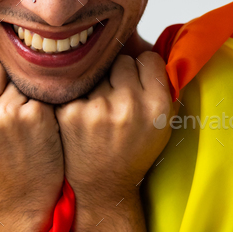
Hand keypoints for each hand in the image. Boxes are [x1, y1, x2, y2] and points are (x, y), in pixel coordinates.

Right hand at [0, 58, 64, 231]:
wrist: (22, 197)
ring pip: (18, 76)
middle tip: (6, 114)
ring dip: (23, 91)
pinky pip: (40, 88)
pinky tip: (40, 124)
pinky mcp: (36, 114)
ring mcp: (7, 112)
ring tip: (22, 121)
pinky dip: (42, 101)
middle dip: (2, 84)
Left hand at [55, 52, 171, 206]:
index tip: (138, 83)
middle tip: (116, 96)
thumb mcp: (162, 124)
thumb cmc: (133, 151)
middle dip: (119, 74)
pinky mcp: (70, 112)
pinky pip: (77, 84)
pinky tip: (83, 115)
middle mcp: (129, 106)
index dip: (143, 70)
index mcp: (158, 107)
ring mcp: (97, 109)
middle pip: (123, 60)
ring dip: (98, 83)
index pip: (149, 59)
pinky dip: (79, 95)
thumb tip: (148, 44)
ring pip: (98, 70)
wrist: (102, 186)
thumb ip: (161, 86)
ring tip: (100, 108)